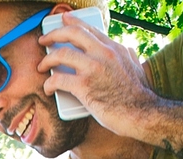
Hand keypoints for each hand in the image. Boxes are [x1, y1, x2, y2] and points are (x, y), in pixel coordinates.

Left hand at [39, 11, 156, 139]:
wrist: (140, 112)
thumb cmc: (136, 95)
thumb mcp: (135, 67)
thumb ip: (127, 56)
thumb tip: (123, 50)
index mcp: (114, 48)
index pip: (90, 29)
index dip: (73, 23)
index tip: (63, 20)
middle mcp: (104, 54)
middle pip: (73, 34)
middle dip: (54, 34)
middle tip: (43, 41)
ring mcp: (93, 68)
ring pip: (61, 54)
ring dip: (46, 60)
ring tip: (41, 67)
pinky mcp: (84, 86)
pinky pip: (57, 79)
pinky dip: (48, 84)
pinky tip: (48, 90)